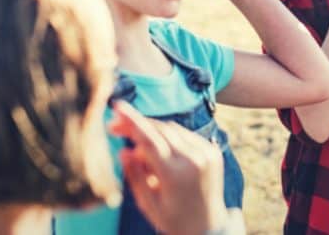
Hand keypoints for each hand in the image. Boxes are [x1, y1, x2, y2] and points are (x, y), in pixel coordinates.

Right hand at [108, 102, 227, 234]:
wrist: (209, 226)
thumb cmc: (172, 219)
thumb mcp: (147, 203)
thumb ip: (135, 176)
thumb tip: (124, 150)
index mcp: (175, 175)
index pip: (150, 140)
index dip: (132, 121)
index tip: (117, 105)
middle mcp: (194, 159)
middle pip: (160, 130)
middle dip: (137, 125)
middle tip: (114, 127)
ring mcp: (207, 153)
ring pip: (172, 129)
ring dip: (152, 132)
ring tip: (138, 152)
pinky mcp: (213, 150)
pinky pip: (185, 134)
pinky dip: (169, 137)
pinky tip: (159, 153)